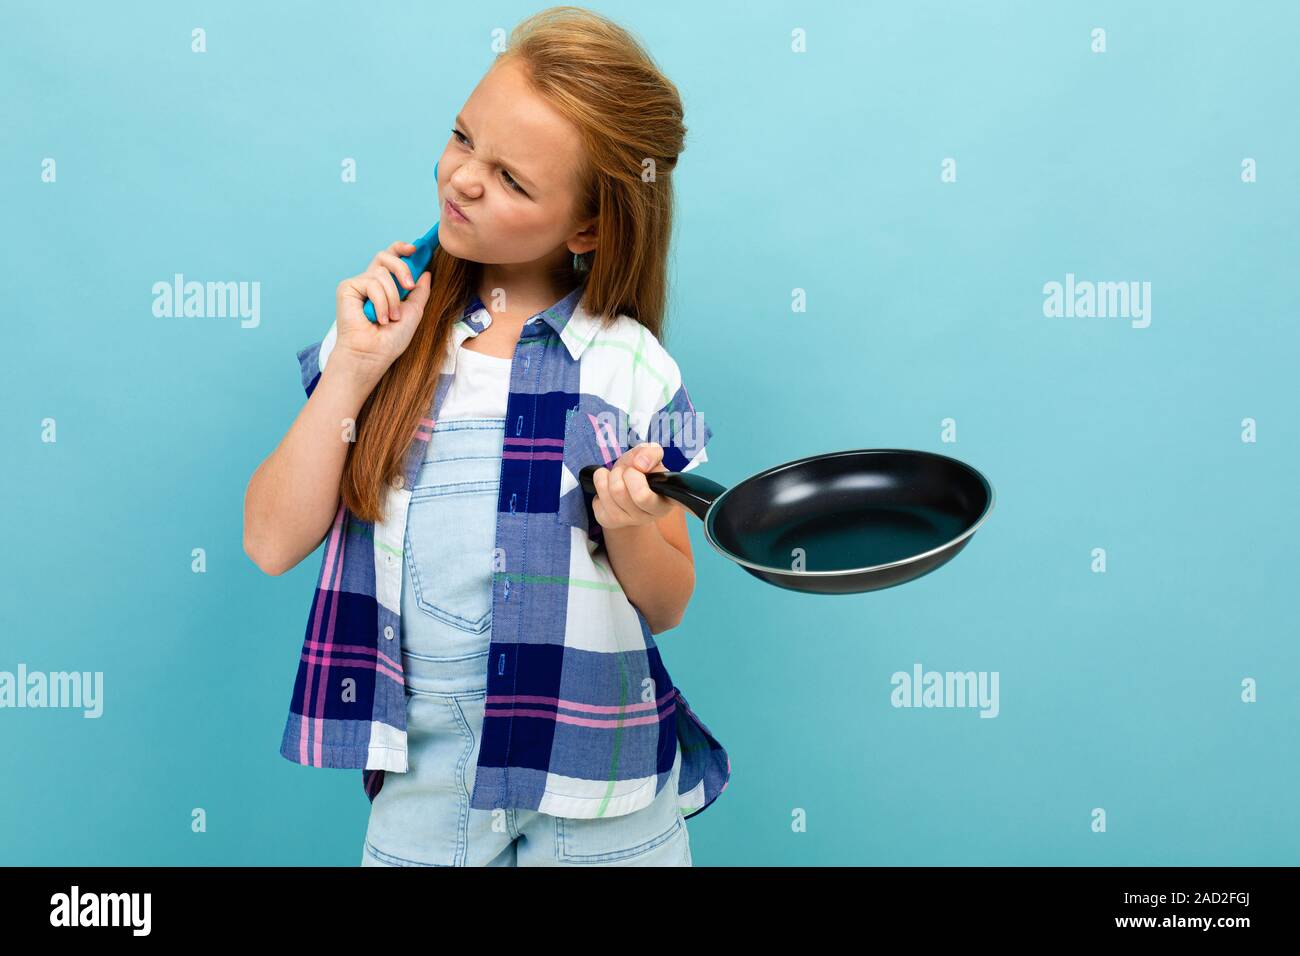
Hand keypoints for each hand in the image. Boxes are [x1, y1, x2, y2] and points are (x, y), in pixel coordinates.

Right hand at [331, 240, 432, 382]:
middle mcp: (369, 282)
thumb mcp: (413, 312)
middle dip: (401, 268)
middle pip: (385, 256)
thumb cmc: (390, 340)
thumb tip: (426, 272)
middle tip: (409, 287)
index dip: (400, 249)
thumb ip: (419, 292)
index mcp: (384, 287)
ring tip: (390, 318)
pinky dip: (381, 302)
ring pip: (382, 273)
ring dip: (393, 298)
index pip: (390, 259)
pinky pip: (372, 283)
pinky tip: (378, 318)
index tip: (414, 250)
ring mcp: (358, 284)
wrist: (373, 354)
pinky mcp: (347, 288)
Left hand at [591, 442, 675, 529]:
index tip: (638, 467)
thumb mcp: (650, 455)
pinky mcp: (611, 522)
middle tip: (624, 471)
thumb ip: (651, 453)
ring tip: (616, 476)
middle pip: (624, 492)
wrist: (626, 483)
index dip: (635, 477)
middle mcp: (652, 515)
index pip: (644, 496)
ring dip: (609, 477)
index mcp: (667, 499)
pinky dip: (599, 485)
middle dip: (621, 473)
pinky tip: (608, 488)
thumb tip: (640, 464)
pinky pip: (597, 502)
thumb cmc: (641, 470)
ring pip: (612, 494)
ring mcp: (631, 521)